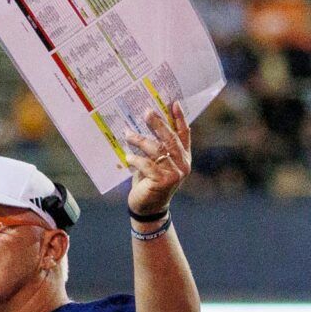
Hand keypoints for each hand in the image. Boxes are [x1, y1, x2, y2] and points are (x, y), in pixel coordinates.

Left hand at [122, 97, 192, 217]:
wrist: (148, 209)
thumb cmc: (150, 182)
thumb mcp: (156, 163)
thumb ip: (159, 147)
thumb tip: (147, 122)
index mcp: (184, 157)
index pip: (184, 134)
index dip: (180, 118)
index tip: (174, 102)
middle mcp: (183, 164)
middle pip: (170, 138)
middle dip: (158, 123)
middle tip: (146, 111)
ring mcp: (175, 174)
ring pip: (157, 150)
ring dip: (140, 140)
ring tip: (127, 134)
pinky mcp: (163, 182)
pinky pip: (148, 164)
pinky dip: (135, 159)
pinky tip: (127, 157)